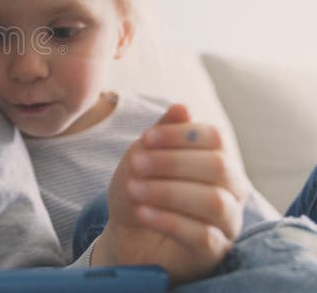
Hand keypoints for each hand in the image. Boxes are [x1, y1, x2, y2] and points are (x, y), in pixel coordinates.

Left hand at [93, 104, 248, 284]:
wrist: (128, 233)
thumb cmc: (141, 188)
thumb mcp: (143, 155)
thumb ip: (164, 132)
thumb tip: (182, 106)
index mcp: (218, 159)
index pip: (215, 137)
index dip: (180, 135)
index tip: (145, 139)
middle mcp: (231, 190)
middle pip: (218, 167)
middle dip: (172, 163)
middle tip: (135, 165)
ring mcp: (227, 222)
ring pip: (213, 201)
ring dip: (168, 191)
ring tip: (134, 189)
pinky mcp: (214, 252)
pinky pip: (202, 235)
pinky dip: (168, 220)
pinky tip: (142, 213)